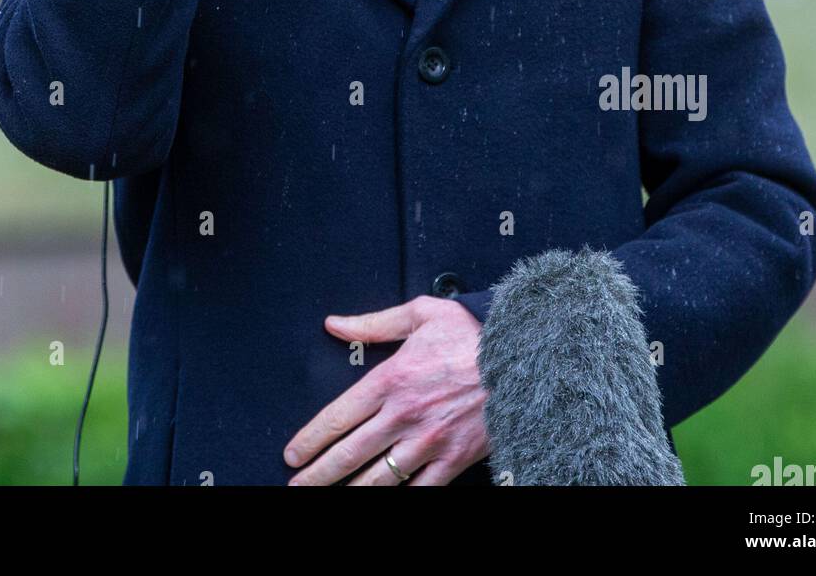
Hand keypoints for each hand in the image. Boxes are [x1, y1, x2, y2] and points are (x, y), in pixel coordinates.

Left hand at [284, 296, 490, 485]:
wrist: (522, 359)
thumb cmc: (472, 335)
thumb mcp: (420, 314)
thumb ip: (373, 322)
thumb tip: (335, 324)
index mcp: (391, 378)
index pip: (338, 417)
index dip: (310, 440)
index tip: (292, 454)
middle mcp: (404, 415)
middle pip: (349, 454)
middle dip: (317, 474)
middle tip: (298, 484)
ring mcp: (428, 442)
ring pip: (378, 479)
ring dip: (349, 492)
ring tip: (327, 499)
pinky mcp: (452, 459)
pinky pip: (419, 490)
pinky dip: (398, 499)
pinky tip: (382, 501)